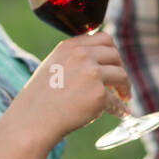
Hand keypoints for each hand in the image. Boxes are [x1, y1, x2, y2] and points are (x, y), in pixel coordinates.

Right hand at [3, 32, 131, 148]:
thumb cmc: (40, 98)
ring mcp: (92, 74)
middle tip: (120, 83)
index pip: (103, 38)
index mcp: (70, 46)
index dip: (112, 52)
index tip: (113, 63)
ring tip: (124, 97)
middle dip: (120, 68)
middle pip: (115, 55)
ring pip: (121, 75)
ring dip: (125, 87)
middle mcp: (82, 56)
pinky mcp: (98, 94)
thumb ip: (75, 59)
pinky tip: (121, 113)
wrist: (32, 120)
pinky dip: (119, 108)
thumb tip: (101, 62)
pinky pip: (116, 101)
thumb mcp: (54, 66)